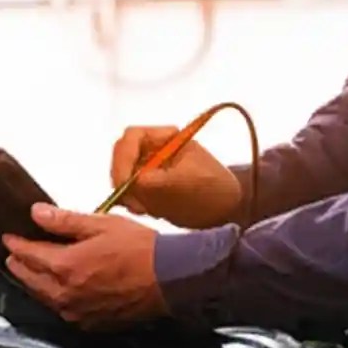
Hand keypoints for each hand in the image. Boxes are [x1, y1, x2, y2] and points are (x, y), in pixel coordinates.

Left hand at [3, 203, 166, 330]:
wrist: (170, 277)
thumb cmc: (140, 248)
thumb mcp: (100, 224)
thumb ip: (64, 221)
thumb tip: (37, 213)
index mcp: (66, 266)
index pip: (29, 255)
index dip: (16, 245)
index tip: (8, 238)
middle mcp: (68, 293)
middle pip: (31, 280)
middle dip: (19, 265)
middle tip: (13, 255)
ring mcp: (79, 311)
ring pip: (45, 298)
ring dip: (34, 283)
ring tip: (29, 271)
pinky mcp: (92, 322)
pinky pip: (63, 311)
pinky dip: (54, 298)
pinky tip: (57, 290)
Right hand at [110, 125, 240, 228]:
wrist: (226, 210)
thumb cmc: (213, 189)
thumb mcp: (187, 182)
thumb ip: (158, 180)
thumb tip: (133, 182)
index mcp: (165, 137)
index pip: (131, 137)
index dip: (122, 158)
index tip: (124, 183)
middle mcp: (152, 148)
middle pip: (121, 156)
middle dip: (123, 179)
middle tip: (133, 201)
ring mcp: (147, 167)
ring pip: (122, 176)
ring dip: (129, 194)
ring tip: (147, 209)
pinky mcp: (146, 186)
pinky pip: (128, 192)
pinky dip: (134, 202)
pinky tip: (148, 210)